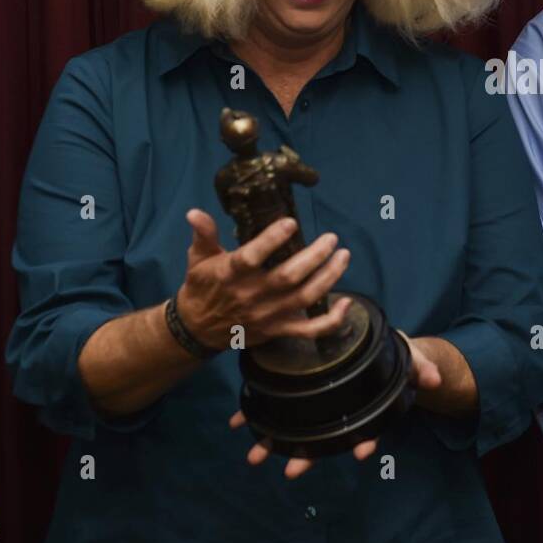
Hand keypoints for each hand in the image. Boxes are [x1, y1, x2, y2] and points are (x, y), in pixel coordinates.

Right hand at [176, 208, 352, 351]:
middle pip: (288, 277)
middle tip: (331, 238)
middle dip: (314, 256)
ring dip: (329, 277)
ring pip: (305, 298)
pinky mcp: (279, 330)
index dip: (271, 240)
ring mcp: (268, 315)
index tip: (291, 222)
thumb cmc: (202, 286)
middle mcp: (251, 295)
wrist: (198, 329)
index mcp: (230, 274)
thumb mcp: (198, 258)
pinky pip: (311, 330)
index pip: (251, 257)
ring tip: (343, 256)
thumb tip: (194, 212)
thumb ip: (203, 234)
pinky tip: (348, 302)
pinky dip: (333, 320)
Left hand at [229, 328, 441, 478]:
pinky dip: (256, 412)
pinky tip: (237, 419)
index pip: (368, 428)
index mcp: (367, 406)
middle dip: (307, 456)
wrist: (380, 350)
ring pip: (297, 428)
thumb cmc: (395, 357)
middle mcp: (342, 412)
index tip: (361, 453)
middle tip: (291, 470)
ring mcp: (321, 405)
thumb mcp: (410, 358)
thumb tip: (434, 378)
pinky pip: (277, 403)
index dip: (365, 440)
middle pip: (325, 438)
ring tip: (255, 455)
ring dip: (275, 441)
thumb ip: (421, 368)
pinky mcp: (301, 389)